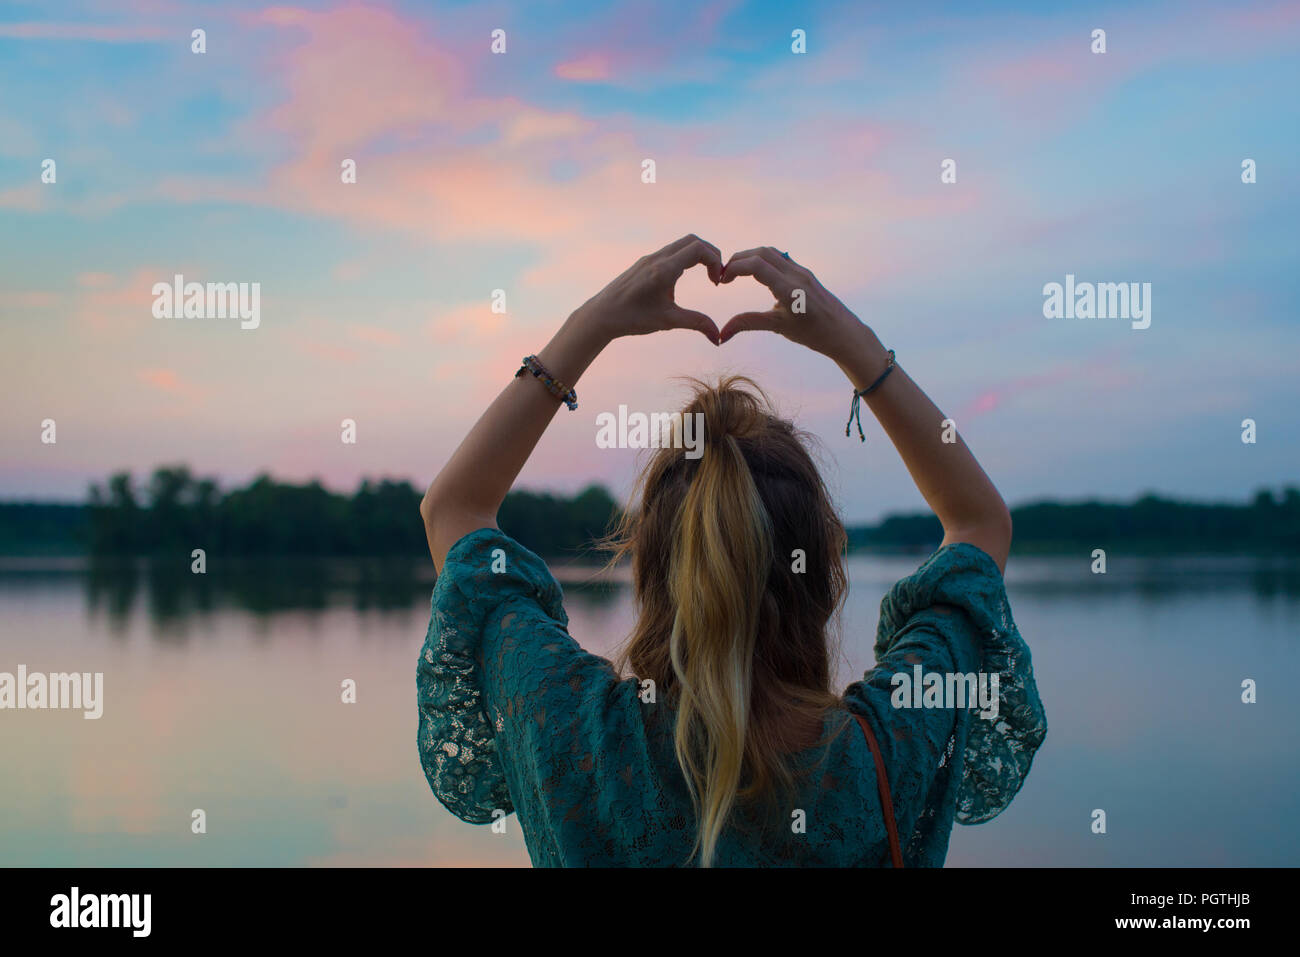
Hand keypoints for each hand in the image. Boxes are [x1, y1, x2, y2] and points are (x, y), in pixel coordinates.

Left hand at [571, 234, 723, 344]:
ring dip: (698, 256)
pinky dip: (685, 258)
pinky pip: (671, 251)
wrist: (602, 315)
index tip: (717, 282)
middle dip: (711, 255)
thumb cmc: (632, 318)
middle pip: (693, 241)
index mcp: (664, 269)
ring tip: (705, 276)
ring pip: (681, 244)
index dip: (715, 261)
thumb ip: (696, 323)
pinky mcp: (644, 262)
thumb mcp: (668, 321)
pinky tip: (684, 278)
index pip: (699, 249)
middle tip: (716, 276)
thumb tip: (718, 337)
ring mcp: (649, 258)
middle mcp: (657, 258)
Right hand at [717, 246, 868, 362]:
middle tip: (724, 275)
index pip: (756, 265)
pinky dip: (763, 260)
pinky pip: (781, 258)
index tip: (722, 281)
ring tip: (736, 272)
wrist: (843, 332)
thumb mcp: (778, 327)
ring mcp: (802, 271)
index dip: (734, 268)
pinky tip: (755, 273)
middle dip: (738, 260)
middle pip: (761, 253)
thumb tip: (721, 335)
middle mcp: (796, 275)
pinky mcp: (805, 273)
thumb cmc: (813, 333)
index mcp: (790, 289)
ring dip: (750, 257)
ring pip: (771, 252)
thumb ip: (747, 324)